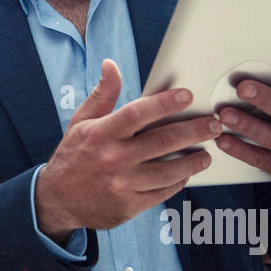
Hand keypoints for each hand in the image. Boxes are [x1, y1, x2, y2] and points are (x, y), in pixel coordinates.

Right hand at [34, 59, 220, 242]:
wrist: (57, 200)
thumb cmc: (73, 155)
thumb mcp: (81, 122)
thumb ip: (102, 94)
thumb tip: (111, 64)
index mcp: (100, 134)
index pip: (137, 114)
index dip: (164, 103)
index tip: (187, 95)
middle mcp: (112, 159)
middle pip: (162, 142)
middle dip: (194, 131)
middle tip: (214, 124)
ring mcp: (122, 185)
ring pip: (169, 171)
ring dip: (193, 161)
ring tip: (207, 152)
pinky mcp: (129, 206)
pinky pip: (162, 192)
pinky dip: (178, 181)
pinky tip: (187, 172)